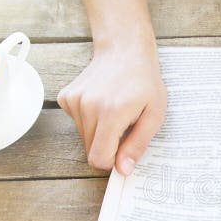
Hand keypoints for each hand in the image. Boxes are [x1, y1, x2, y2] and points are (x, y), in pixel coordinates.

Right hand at [57, 40, 166, 174]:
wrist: (125, 50)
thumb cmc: (145, 83)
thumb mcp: (154, 115)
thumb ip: (137, 145)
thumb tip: (122, 170)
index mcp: (111, 114)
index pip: (98, 159)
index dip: (112, 161)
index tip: (124, 150)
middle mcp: (88, 107)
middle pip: (90, 150)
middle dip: (107, 146)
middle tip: (124, 126)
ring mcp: (74, 101)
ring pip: (84, 137)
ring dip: (99, 132)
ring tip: (115, 112)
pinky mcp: (66, 97)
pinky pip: (77, 123)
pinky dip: (90, 120)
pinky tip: (102, 102)